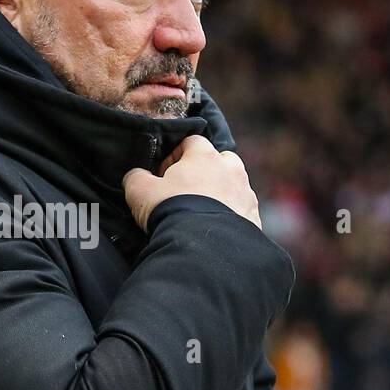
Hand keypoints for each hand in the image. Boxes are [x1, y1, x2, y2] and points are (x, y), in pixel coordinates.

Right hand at [122, 135, 261, 231]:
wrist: (201, 246)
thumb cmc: (170, 210)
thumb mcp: (140, 191)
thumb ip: (136, 177)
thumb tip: (136, 175)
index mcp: (205, 157)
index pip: (192, 142)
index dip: (176, 156)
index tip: (165, 174)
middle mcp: (231, 170)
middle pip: (221, 160)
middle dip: (206, 171)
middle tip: (188, 191)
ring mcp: (246, 194)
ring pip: (234, 186)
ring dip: (221, 194)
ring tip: (203, 214)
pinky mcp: (254, 218)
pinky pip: (243, 211)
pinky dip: (232, 217)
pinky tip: (216, 230)